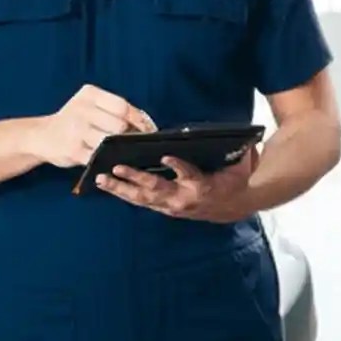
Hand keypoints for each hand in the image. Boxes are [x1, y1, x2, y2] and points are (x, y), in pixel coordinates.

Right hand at [24, 85, 154, 167]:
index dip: (139, 120)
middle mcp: (82, 109)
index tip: (149, 130)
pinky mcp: (73, 150)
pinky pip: (98, 157)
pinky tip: (111, 161)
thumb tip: (147, 124)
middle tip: (135, 143)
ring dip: (120, 148)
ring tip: (123, 151)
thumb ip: (114, 111)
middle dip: (129, 135)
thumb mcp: (90, 106)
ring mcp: (76, 130)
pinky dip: (108, 160)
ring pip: (110, 141)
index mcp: (90, 94)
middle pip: (119, 124)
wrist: (41, 135)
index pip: (123, 106)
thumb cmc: (74, 120)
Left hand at [97, 147, 259, 222]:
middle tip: (117, 168)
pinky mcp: (166, 209)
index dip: (179, 166)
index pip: (190, 174)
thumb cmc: (234, 178)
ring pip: (144, 199)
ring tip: (102, 180)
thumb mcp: (238, 162)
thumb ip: (233, 148)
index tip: (166, 157)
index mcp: (203, 185)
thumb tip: (233, 130)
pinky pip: (143, 203)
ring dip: (122, 189)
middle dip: (135, 178)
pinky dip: (125, 194)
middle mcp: (184, 198)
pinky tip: (110, 188)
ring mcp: (173, 206)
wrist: (235, 206)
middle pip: (156, 188)